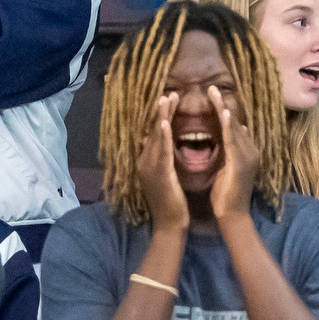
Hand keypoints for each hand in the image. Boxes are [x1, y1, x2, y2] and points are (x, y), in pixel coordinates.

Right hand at [136, 92, 189, 234]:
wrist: (170, 226)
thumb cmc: (173, 204)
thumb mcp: (167, 178)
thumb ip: (163, 161)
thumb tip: (158, 144)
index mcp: (148, 162)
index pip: (155, 134)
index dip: (162, 116)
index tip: (170, 100)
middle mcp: (145, 162)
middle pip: (154, 131)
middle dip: (163, 112)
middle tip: (170, 93)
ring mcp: (149, 168)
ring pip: (157, 137)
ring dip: (162, 117)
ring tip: (167, 99)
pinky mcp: (158, 174)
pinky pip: (162, 152)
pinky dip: (164, 136)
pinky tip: (166, 123)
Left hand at [210, 92, 257, 225]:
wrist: (232, 216)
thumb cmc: (226, 195)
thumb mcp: (227, 167)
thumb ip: (230, 150)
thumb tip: (238, 131)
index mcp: (245, 151)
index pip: (232, 125)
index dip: (222, 109)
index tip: (211, 94)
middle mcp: (250, 150)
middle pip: (234, 121)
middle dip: (222, 104)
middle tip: (211, 87)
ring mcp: (248, 156)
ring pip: (234, 127)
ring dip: (223, 109)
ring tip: (214, 93)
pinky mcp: (241, 163)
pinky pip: (233, 141)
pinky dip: (228, 126)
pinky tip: (222, 113)